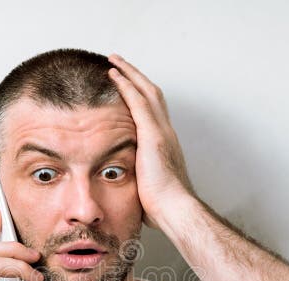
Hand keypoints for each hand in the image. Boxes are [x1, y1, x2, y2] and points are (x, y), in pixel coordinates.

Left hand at [107, 54, 195, 228]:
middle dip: (136, 77)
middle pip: (153, 94)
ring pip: (147, 91)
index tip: (127, 87)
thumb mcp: (146, 189)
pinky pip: (139, 102)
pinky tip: (114, 75)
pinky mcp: (153, 135)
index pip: (153, 113)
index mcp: (165, 145)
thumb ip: (136, 182)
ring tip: (114, 61)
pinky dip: (127, 86)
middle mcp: (167, 133)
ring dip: (130, 74)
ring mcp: (162, 132)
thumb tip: (123, 191)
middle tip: (119, 64)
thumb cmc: (161, 208)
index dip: (140, 97)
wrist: (174, 210)